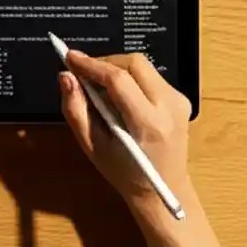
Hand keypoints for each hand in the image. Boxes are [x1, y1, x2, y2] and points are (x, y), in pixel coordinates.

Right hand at [58, 51, 192, 215]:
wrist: (163, 189)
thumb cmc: (124, 172)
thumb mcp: (92, 146)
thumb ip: (76, 110)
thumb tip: (66, 77)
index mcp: (147, 123)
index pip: (118, 79)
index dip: (91, 64)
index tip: (69, 57)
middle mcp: (169, 106)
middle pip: (134, 63)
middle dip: (105, 62)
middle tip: (84, 74)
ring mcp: (179, 100)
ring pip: (142, 66)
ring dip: (116, 69)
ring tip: (98, 86)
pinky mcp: (181, 98)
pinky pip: (150, 76)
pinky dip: (129, 77)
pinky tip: (118, 95)